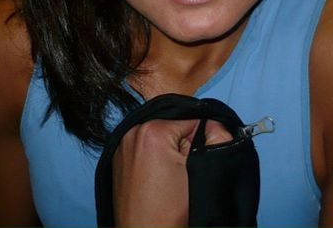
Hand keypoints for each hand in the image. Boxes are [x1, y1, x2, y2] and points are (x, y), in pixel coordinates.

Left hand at [112, 118, 230, 227]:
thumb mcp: (201, 171)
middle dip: (182, 144)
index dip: (201, 139)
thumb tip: (215, 122)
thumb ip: (214, 138)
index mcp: (152, 130)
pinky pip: (143, 147)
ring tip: (169, 179)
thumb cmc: (169, 213)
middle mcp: (132, 132)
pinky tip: (156, 180)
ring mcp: (121, 145)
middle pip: (173, 126)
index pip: (191, 119)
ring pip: (158, 137)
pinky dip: (152, 157)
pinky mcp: (117, 159)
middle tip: (182, 173)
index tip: (197, 162)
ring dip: (167, 150)